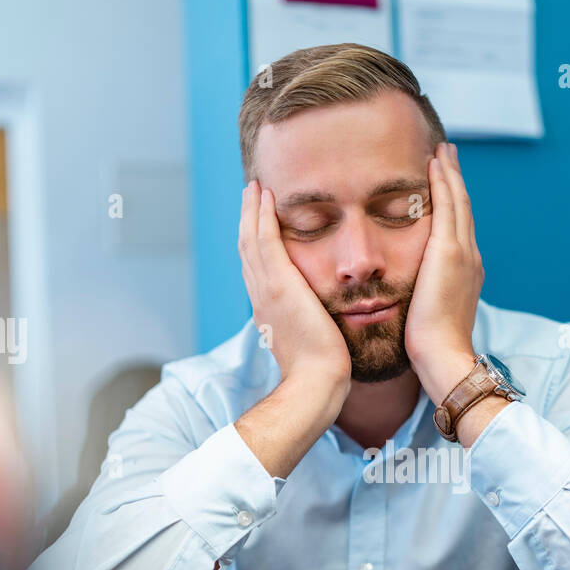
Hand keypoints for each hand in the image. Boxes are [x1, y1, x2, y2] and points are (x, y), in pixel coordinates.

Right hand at [238, 180, 351, 392]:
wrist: (316, 382)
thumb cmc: (322, 371)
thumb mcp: (313, 342)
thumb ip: (312, 325)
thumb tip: (322, 322)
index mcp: (268, 310)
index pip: (257, 268)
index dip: (255, 243)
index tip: (258, 224)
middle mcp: (261, 296)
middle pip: (247, 249)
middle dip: (247, 220)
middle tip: (250, 195)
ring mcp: (267, 289)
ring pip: (251, 239)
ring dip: (251, 210)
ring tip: (255, 187)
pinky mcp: (280, 284)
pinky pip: (265, 240)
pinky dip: (261, 216)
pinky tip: (265, 196)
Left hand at [404, 142, 484, 402]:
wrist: (442, 358)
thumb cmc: (429, 348)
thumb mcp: (427, 315)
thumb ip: (422, 298)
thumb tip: (407, 296)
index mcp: (465, 273)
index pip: (458, 229)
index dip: (452, 203)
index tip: (444, 183)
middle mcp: (470, 258)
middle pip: (463, 208)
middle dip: (455, 180)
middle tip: (447, 153)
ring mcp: (463, 253)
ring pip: (458, 202)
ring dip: (450, 173)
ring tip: (443, 150)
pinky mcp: (450, 252)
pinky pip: (448, 206)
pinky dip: (443, 182)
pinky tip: (434, 162)